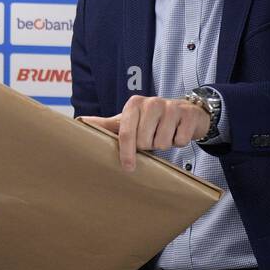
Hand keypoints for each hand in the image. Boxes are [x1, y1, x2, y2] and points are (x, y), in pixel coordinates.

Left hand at [79, 94, 209, 171]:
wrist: (186, 112)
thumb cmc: (151, 120)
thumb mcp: (129, 120)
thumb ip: (107, 124)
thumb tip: (80, 122)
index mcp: (134, 104)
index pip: (126, 133)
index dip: (126, 152)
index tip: (128, 167)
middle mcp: (152, 102)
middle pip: (145, 142)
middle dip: (149, 146)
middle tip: (152, 138)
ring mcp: (172, 106)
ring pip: (163, 143)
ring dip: (164, 144)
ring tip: (165, 134)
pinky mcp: (189, 114)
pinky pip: (180, 140)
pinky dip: (179, 141)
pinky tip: (177, 132)